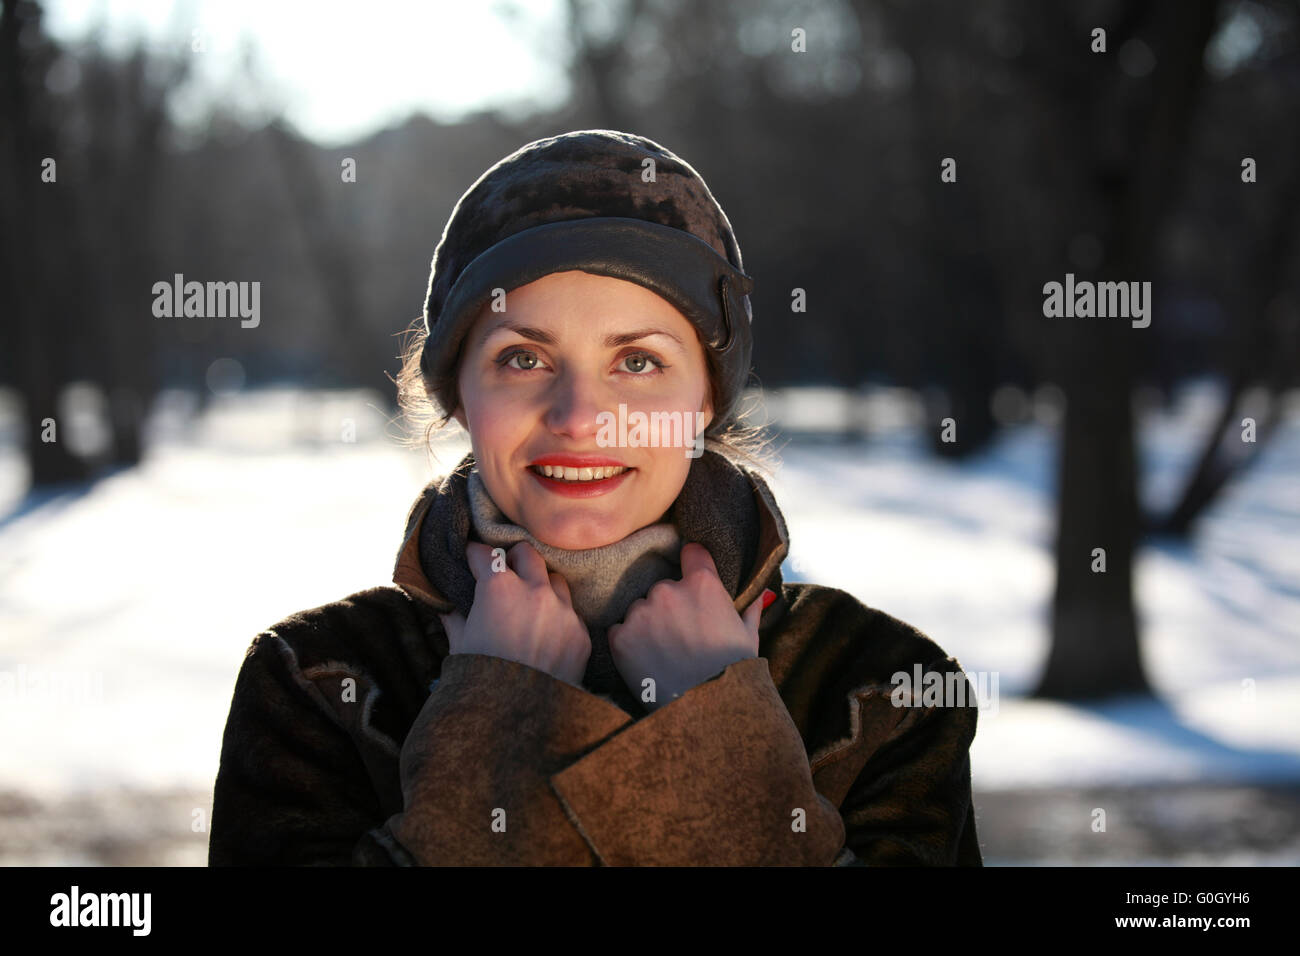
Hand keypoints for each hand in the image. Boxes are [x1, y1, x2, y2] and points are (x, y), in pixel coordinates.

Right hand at [438, 541, 591, 685]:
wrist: (518, 716)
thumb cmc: (480, 680)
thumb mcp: (460, 647)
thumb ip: (455, 621)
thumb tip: (447, 609)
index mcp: (498, 589)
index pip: (485, 555)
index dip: (474, 555)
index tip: (471, 557)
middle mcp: (534, 592)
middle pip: (527, 554)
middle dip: (513, 558)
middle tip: (504, 570)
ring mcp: (563, 611)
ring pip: (555, 580)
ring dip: (541, 584)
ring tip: (530, 601)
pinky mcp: (580, 633)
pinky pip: (571, 613)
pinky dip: (558, 617)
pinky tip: (547, 634)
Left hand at [607, 542, 765, 710]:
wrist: (704, 710)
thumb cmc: (731, 672)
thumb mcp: (748, 637)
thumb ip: (750, 609)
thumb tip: (760, 594)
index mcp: (703, 584)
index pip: (691, 552)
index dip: (693, 563)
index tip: (691, 577)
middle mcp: (668, 591)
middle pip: (663, 586)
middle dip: (670, 605)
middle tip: (681, 634)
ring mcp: (641, 613)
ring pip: (640, 609)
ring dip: (648, 623)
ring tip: (664, 652)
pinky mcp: (620, 637)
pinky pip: (620, 630)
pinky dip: (629, 642)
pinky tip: (646, 660)